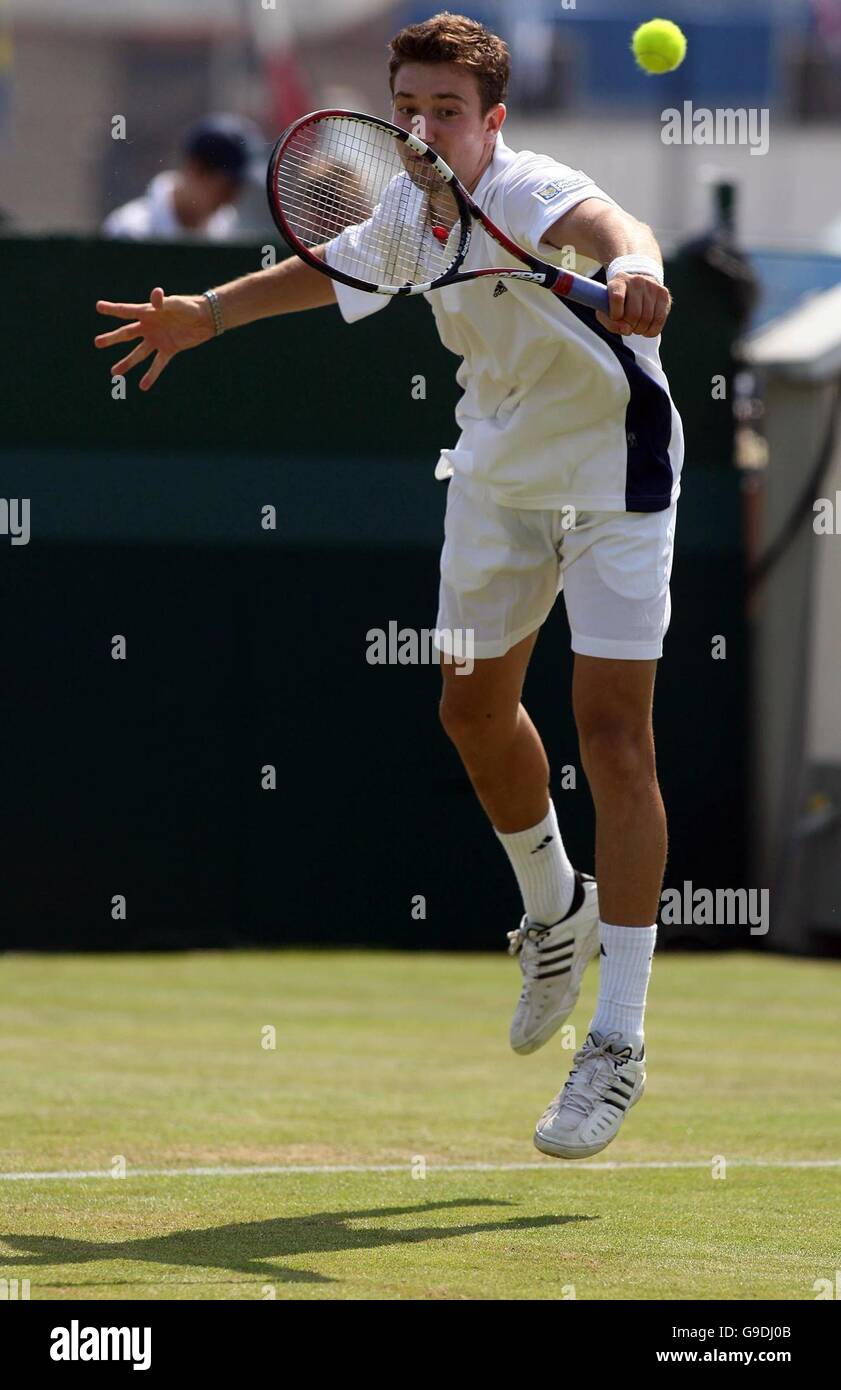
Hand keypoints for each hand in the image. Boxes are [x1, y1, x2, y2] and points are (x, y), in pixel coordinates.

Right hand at [94, 286, 214, 390]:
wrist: (205, 318)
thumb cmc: (188, 306)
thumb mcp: (175, 303)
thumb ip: (163, 301)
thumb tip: (155, 294)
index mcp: (148, 312)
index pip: (126, 311)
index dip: (112, 309)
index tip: (98, 306)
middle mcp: (149, 327)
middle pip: (127, 334)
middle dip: (112, 338)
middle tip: (97, 343)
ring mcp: (157, 339)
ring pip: (138, 353)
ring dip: (127, 363)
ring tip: (114, 373)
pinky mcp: (168, 349)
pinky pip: (157, 364)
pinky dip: (151, 375)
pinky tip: (142, 386)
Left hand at [596, 272, 671, 338]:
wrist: (637, 287)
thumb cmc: (619, 304)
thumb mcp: (607, 311)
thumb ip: (611, 323)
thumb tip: (627, 330)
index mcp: (619, 281)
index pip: (617, 298)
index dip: (615, 315)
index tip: (615, 318)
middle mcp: (636, 280)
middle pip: (634, 313)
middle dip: (630, 326)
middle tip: (628, 326)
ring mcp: (652, 286)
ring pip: (647, 318)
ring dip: (640, 329)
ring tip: (636, 327)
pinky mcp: (664, 293)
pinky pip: (659, 319)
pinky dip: (652, 331)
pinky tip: (646, 330)